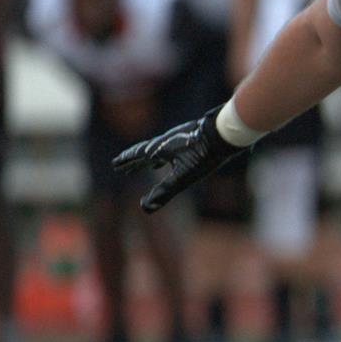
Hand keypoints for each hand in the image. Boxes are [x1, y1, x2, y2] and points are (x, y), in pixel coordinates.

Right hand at [112, 105, 244, 211]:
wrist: (226, 133)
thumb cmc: (204, 155)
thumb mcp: (184, 177)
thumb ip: (164, 192)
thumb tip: (145, 208)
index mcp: (161, 148)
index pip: (138, 155)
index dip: (127, 161)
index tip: (115, 165)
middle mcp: (167, 140)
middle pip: (146, 151)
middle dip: (134, 161)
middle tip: (122, 165)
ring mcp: (180, 137)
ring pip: (160, 148)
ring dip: (151, 156)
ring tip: (148, 163)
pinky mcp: (193, 136)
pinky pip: (174, 146)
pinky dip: (168, 153)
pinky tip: (177, 157)